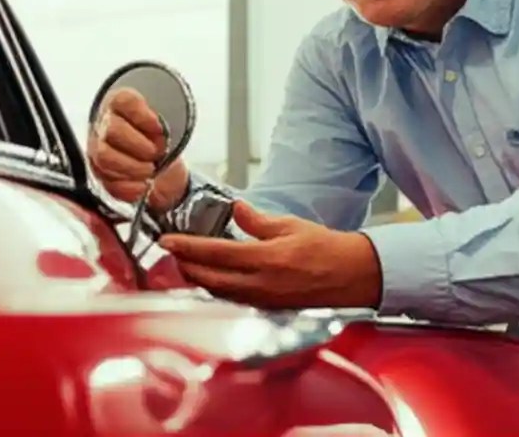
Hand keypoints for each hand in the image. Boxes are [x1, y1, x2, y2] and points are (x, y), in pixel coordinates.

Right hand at [86, 87, 189, 212]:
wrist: (159, 163)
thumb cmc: (159, 138)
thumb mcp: (167, 124)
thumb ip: (163, 124)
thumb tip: (159, 135)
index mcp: (121, 103)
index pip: (124, 100)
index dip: (141, 115)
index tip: (158, 128)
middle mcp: (104, 124)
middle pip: (112, 130)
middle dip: (139, 145)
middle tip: (156, 153)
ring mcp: (97, 150)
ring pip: (104, 157)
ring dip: (132, 167)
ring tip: (150, 170)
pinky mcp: (100, 174)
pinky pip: (107, 182)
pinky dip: (129, 187)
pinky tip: (143, 185)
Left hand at [158, 201, 382, 309]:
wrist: (353, 277)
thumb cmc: (325, 249)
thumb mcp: (290, 225)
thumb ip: (258, 220)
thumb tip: (235, 209)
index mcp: (265, 260)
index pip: (214, 253)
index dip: (186, 247)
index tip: (166, 240)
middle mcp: (259, 285)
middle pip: (208, 277)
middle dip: (185, 264)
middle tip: (171, 251)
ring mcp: (262, 301)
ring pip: (217, 292)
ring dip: (197, 278)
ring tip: (186, 263)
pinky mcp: (266, 309)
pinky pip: (232, 300)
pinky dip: (215, 289)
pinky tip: (210, 279)